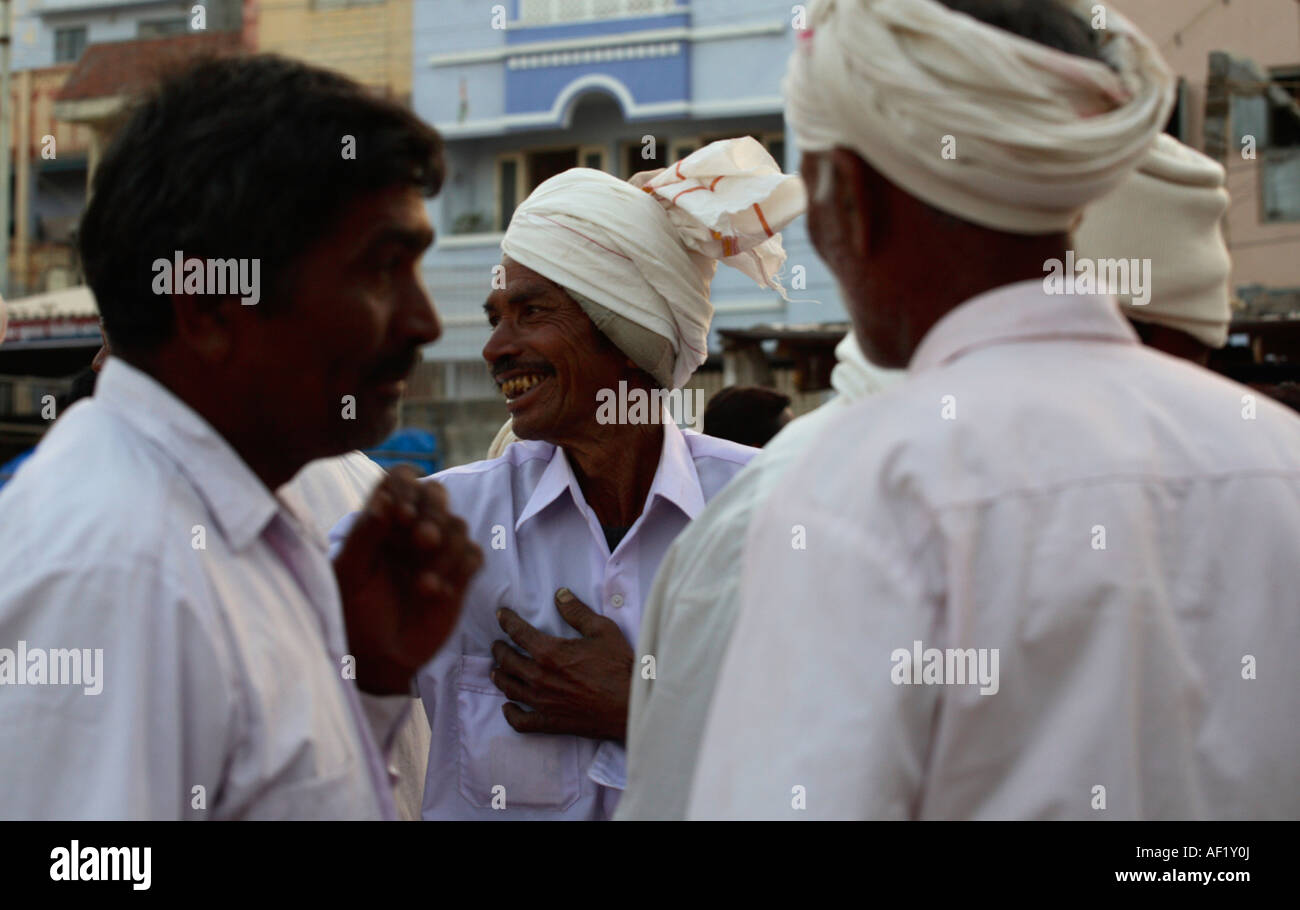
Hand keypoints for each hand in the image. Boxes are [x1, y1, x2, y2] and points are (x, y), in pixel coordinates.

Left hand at [334, 466, 482, 693]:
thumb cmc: (353, 615)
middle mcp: (410, 530)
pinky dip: (460, 570)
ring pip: (458, 524)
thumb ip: (364, 535)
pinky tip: (437, 594)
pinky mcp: (459, 576)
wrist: (375, 659)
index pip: (400, 481)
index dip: (405, 488)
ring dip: (445, 551)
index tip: (398, 515)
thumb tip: (385, 498)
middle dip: (432, 511)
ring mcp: (437, 552)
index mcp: (381, 522)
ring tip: (423, 586)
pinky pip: (474, 555)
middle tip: (422, 540)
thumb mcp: (348, 575)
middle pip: (436, 493)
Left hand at [491, 588, 633, 740]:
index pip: (518, 632)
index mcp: (549, 652)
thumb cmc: (619, 666)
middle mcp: (539, 677)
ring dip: (500, 676)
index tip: (500, 615)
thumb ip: (577, 612)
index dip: (507, 621)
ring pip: (509, 688)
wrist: (630, 705)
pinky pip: (520, 721)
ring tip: (496, 670)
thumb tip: (560, 594)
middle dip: (499, 650)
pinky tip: (507, 707)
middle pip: (507, 661)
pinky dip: (510, 713)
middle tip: (497, 645)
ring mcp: (542, 702)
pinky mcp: (549, 722)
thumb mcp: (602, 630)